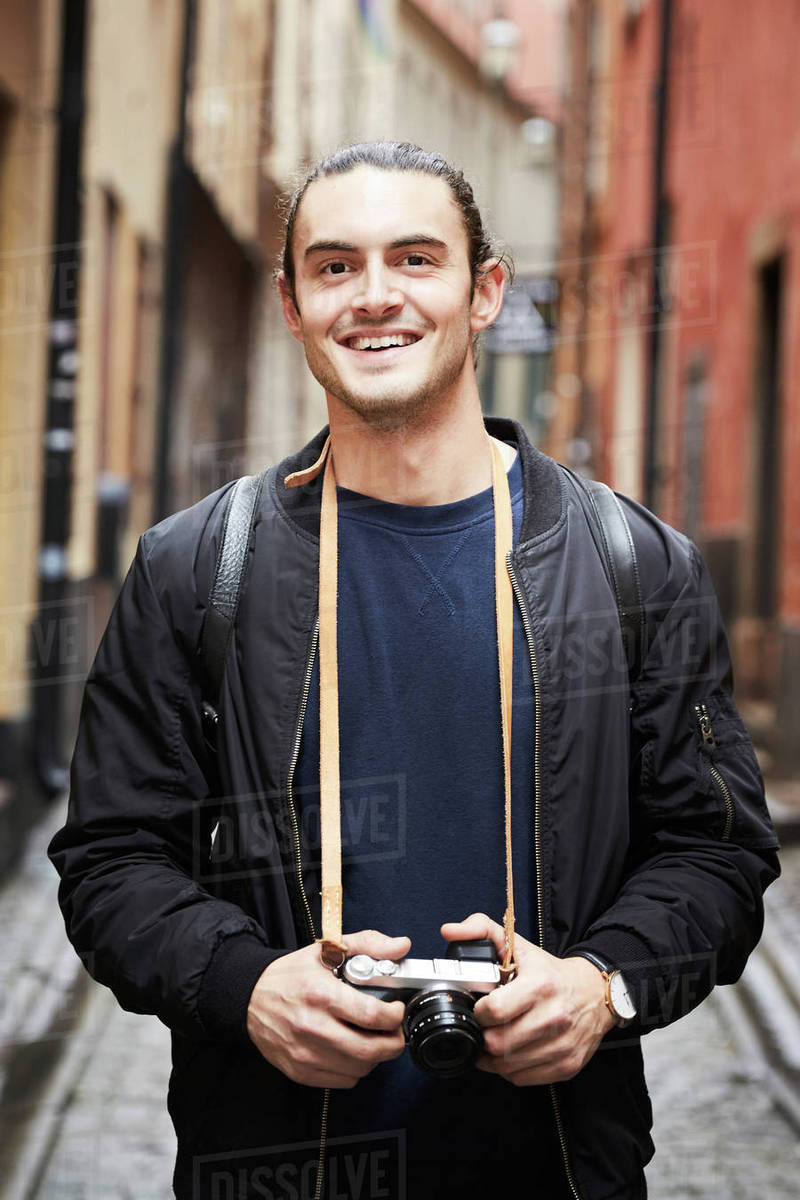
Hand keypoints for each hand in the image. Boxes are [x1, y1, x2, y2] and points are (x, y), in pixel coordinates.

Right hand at [247, 930, 409, 1088]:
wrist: (250, 997)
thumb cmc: (291, 974)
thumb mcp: (328, 950)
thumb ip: (368, 945)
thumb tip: (402, 946)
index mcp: (321, 994)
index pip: (372, 1015)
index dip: (394, 1016)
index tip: (397, 1010)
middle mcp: (312, 1027)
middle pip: (369, 1050)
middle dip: (393, 1044)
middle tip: (395, 1033)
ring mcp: (305, 1053)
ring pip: (359, 1069)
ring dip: (376, 1057)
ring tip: (374, 1040)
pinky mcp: (300, 1072)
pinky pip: (343, 1081)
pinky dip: (355, 1069)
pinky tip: (352, 1051)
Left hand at [440, 913, 613, 1086]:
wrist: (595, 993)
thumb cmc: (550, 972)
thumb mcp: (517, 945)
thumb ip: (480, 930)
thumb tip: (449, 931)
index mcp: (540, 985)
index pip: (495, 1010)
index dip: (479, 1012)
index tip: (480, 1008)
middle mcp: (554, 1017)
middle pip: (498, 1043)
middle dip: (482, 1036)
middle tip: (484, 1027)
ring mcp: (562, 1045)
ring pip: (508, 1066)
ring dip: (493, 1057)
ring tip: (494, 1039)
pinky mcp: (567, 1065)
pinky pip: (523, 1079)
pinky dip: (510, 1070)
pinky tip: (511, 1052)